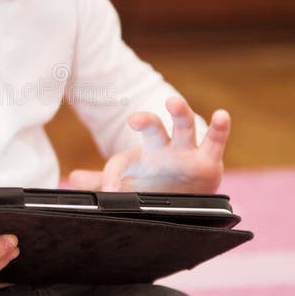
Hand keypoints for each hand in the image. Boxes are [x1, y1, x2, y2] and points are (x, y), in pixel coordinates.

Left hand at [68, 96, 229, 193]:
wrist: (189, 194)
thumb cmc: (156, 185)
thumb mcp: (130, 184)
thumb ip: (103, 181)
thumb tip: (72, 179)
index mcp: (140, 158)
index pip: (122, 162)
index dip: (112, 176)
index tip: (109, 190)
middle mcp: (163, 149)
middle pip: (153, 130)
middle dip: (145, 122)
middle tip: (135, 119)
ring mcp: (186, 151)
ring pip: (183, 127)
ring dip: (179, 113)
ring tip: (173, 102)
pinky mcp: (209, 159)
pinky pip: (214, 141)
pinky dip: (219, 128)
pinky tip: (222, 115)